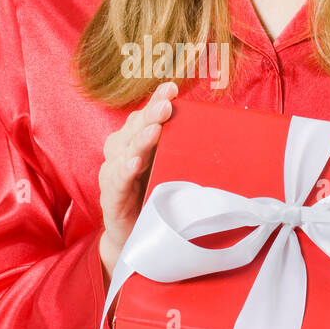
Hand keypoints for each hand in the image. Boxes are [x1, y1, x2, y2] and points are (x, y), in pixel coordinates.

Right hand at [98, 80, 178, 287]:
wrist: (134, 240)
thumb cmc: (154, 198)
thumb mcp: (170, 170)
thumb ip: (182, 151)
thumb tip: (219, 132)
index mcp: (135, 142)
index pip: (144, 116)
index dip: (155, 101)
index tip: (171, 88)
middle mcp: (121, 153)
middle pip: (133, 129)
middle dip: (150, 116)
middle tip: (166, 106)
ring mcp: (113, 176)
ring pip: (123, 151)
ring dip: (139, 140)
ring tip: (153, 131)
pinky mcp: (111, 199)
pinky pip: (116, 182)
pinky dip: (124, 172)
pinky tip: (134, 164)